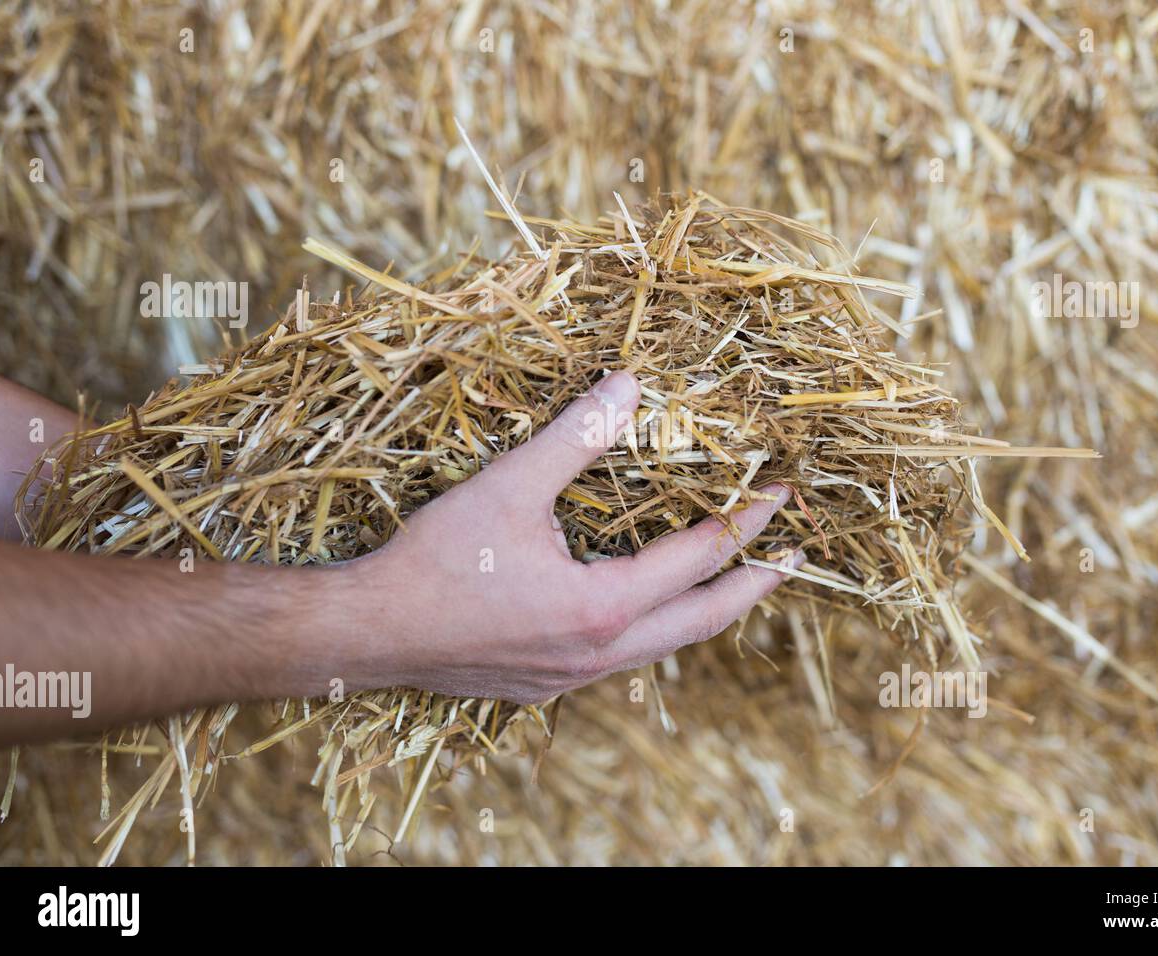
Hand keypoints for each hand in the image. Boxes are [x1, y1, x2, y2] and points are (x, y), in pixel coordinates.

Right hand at [335, 371, 802, 703]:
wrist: (366, 634)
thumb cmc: (435, 561)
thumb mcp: (509, 487)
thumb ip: (577, 437)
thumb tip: (629, 386)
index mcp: (603, 606)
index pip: (697, 558)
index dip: (744, 522)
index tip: (779, 496)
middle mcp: (599, 654)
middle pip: (703, 621)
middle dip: (752, 585)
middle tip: (791, 559)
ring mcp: (572, 679)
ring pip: (664, 647)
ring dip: (704, 612)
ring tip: (731, 583)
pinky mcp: (543, 687)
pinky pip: (622, 660)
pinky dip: (654, 630)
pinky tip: (643, 612)